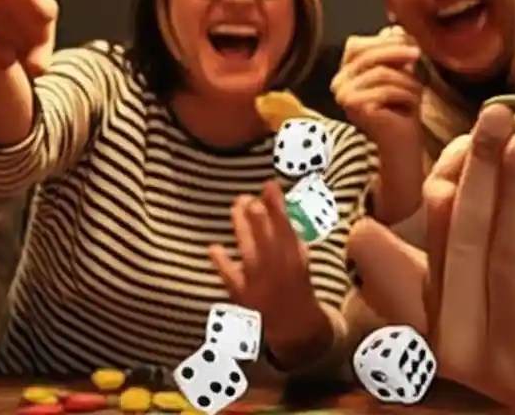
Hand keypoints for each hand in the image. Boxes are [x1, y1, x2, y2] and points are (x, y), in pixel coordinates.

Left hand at [209, 180, 329, 363]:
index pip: (286, 227)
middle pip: (269, 239)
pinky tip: (213, 248)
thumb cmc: (296, 289)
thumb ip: (290, 238)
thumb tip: (281, 210)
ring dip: (243, 230)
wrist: (296, 329)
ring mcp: (261, 283)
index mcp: (295, 259)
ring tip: (235, 208)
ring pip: (252, 252)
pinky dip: (223, 264)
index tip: (269, 185)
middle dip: (260, 217)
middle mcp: (279, 269)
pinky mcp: (244, 297)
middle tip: (249, 197)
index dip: (277, 205)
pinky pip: (232, 279)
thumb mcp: (300, 261)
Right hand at [330, 27, 423, 145]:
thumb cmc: (401, 108)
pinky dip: (404, 93)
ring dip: (406, 80)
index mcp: (345, 72)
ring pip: (380, 73)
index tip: (408, 42)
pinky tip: (413, 103)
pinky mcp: (355, 107)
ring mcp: (344, 95)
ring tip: (418, 91)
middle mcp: (338, 83)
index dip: (382, 41)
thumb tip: (394, 28)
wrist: (402, 143)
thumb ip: (394, 51)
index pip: (356, 45)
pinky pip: (384, 89)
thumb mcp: (399, 73)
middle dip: (397, 52)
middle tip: (418, 55)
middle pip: (368, 55)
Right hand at [346, 106, 514, 414]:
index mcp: (434, 327)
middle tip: (495, 117)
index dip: (404, 232)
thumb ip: (440, 248)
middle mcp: (464, 350)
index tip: (406, 193)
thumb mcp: (478, 288)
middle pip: (467, 250)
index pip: (409, 269)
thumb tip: (367, 226)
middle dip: (480, 177)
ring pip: (510, 269)